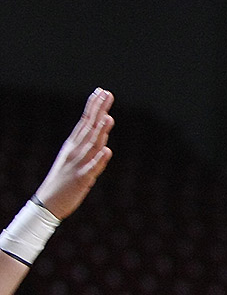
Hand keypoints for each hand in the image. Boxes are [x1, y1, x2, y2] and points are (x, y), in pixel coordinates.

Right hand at [35, 88, 114, 218]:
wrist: (48, 202)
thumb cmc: (65, 179)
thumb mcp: (76, 159)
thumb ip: (91, 146)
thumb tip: (104, 135)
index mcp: (73, 145)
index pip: (85, 121)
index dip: (94, 106)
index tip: (101, 91)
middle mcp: (75, 151)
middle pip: (89, 128)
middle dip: (98, 111)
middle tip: (106, 94)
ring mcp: (78, 164)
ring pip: (91, 146)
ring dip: (100, 132)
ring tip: (108, 118)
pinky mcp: (81, 179)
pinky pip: (91, 169)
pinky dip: (99, 160)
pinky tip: (107, 151)